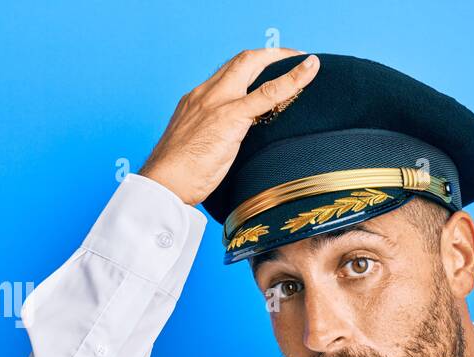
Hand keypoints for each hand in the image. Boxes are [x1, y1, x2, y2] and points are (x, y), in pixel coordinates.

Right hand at [139, 49, 320, 205]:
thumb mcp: (197, 149)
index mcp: (196, 101)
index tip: (267, 70)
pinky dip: (292, 79)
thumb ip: (214, 140)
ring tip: (307, 64)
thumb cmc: (179, 176)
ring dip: (283, 60)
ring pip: (254, 67)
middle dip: (270, 55)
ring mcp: (218, 102)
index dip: (250, 68)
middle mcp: (206, 94)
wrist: (164, 184)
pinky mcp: (230, 117)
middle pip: (241, 61)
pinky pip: (267, 93)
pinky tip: (309, 71)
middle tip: (294, 57)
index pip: (227, 74)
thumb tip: (229, 150)